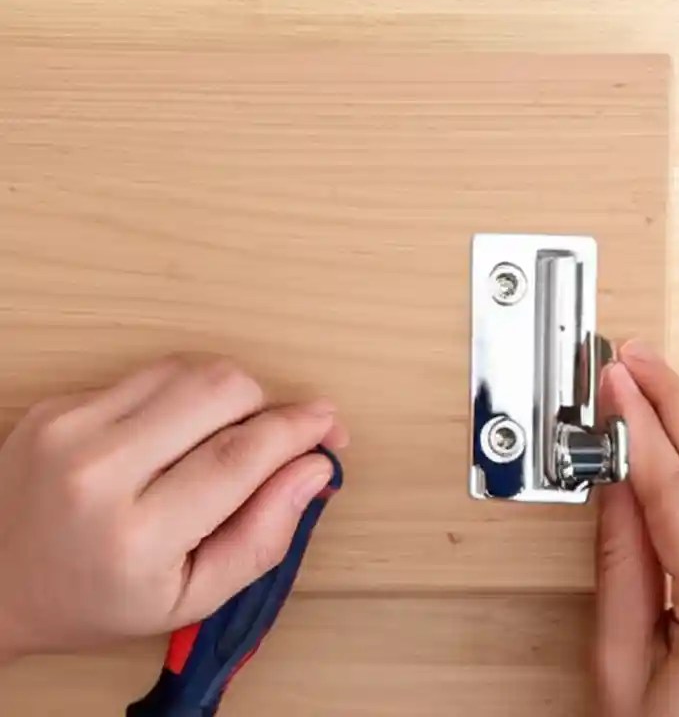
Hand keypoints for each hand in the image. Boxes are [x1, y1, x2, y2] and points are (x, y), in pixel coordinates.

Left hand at [0, 355, 347, 660]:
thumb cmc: (95, 600)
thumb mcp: (191, 599)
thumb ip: (262, 537)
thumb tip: (314, 469)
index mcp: (136, 535)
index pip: (241, 455)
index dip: (298, 430)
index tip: (330, 427)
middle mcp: (97, 471)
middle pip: (220, 389)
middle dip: (267, 404)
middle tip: (277, 436)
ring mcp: (70, 429)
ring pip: (188, 369)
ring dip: (227, 394)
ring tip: (226, 435)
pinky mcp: (57, 405)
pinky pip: (149, 375)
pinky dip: (180, 399)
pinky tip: (173, 438)